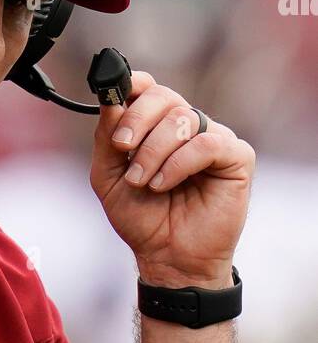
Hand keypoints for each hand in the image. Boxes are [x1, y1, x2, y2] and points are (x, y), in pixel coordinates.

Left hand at [90, 71, 255, 286]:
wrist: (167, 257)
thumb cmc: (142, 218)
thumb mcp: (108, 177)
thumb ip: (106, 138)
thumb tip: (109, 99)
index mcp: (156, 125)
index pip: (146, 87)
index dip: (129, 85)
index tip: (110, 96)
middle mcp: (186, 127)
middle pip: (163, 96)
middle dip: (137, 119)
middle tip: (122, 147)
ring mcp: (212, 139)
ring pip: (184, 118)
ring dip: (154, 150)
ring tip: (143, 182)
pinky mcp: (236, 158)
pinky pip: (208, 142)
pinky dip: (180, 162)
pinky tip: (164, 184)